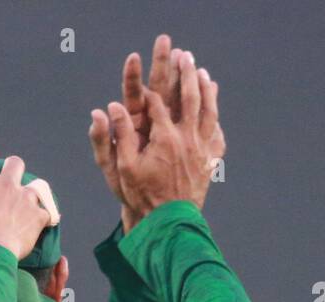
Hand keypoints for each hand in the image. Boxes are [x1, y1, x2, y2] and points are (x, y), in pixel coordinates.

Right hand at [0, 153, 51, 260]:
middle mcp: (7, 185)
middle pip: (14, 163)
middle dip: (10, 166)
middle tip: (5, 174)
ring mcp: (25, 199)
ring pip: (34, 187)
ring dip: (30, 192)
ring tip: (26, 200)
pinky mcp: (37, 217)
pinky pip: (46, 214)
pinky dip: (43, 217)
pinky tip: (40, 222)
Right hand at [90, 38, 224, 227]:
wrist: (168, 224)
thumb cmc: (141, 197)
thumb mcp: (122, 168)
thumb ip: (117, 135)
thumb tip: (109, 107)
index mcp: (164, 138)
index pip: (156, 104)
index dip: (147, 90)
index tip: (142, 78)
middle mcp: (187, 138)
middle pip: (188, 97)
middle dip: (184, 73)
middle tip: (183, 55)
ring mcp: (202, 149)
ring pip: (207, 111)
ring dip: (205, 89)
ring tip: (202, 73)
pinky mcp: (210, 160)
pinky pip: (216, 133)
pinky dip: (214, 117)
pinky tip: (213, 110)